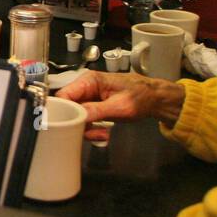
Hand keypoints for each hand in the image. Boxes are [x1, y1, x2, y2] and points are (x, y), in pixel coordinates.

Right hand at [57, 72, 186, 132]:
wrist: (154, 99)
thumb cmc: (140, 97)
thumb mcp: (119, 106)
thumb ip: (96, 110)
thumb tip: (76, 117)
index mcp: (89, 81)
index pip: (63, 96)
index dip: (62, 112)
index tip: (68, 126)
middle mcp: (85, 87)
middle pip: (68, 108)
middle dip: (77, 124)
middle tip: (92, 134)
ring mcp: (89, 97)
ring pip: (75, 116)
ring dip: (87, 129)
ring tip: (102, 135)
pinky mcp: (93, 106)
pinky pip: (84, 119)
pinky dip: (92, 129)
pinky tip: (103, 133)